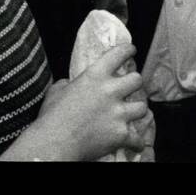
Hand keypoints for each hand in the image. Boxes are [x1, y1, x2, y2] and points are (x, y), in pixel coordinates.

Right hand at [27, 45, 146, 160]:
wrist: (56, 142)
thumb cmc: (53, 116)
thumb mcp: (56, 91)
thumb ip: (67, 84)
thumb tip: (69, 85)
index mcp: (95, 75)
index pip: (118, 54)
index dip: (127, 51)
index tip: (131, 51)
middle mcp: (110, 91)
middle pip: (137, 80)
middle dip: (135, 83)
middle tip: (131, 87)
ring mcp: (118, 113)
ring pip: (142, 107)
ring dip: (138, 111)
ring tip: (133, 114)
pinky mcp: (121, 134)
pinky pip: (138, 139)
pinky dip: (136, 142)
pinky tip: (135, 143)